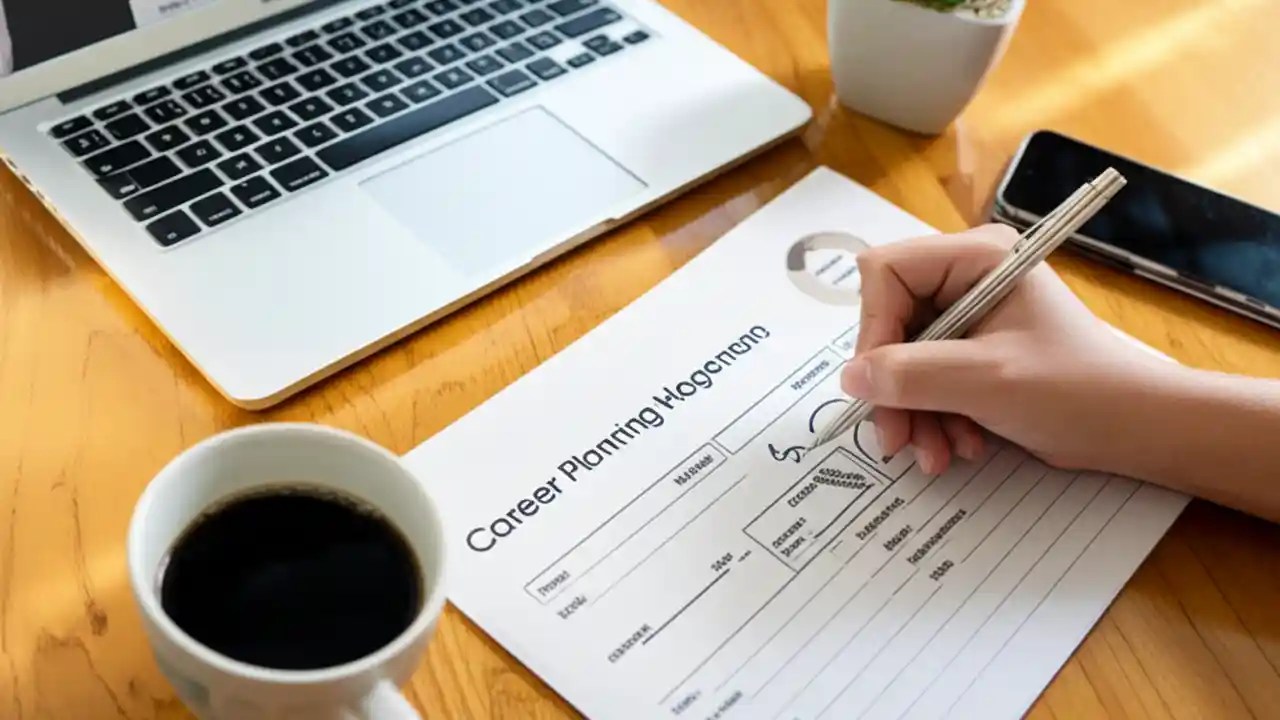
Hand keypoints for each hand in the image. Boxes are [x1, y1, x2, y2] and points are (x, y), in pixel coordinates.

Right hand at [844, 224, 1168, 474]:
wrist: (1134, 428)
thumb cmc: (1076, 390)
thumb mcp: (987, 381)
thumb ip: (912, 375)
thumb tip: (849, 379)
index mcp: (976, 256)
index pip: (887, 274)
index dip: (873, 330)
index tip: (876, 386)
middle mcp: (966, 276)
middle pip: (890, 322)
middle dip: (894, 387)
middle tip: (897, 440)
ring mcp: (968, 314)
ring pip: (903, 358)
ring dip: (913, 411)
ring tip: (935, 455)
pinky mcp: (972, 350)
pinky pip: (925, 378)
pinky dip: (932, 416)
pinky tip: (957, 445)